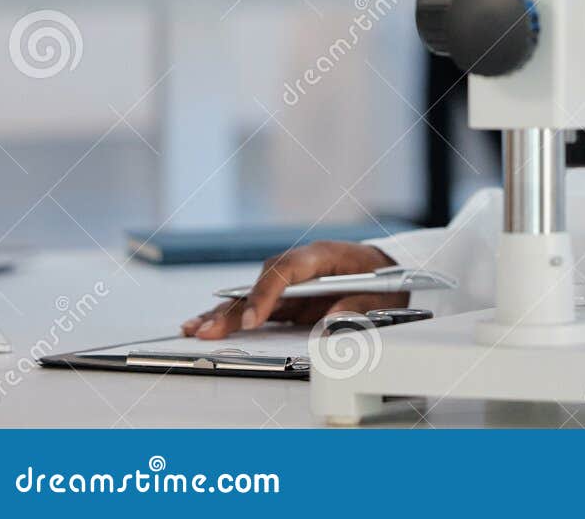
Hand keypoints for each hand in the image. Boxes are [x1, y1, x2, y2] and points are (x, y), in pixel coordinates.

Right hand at [181, 241, 401, 339]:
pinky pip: (256, 303)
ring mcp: (292, 279)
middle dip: (233, 306)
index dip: (266, 294)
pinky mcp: (288, 294)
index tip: (253, 319)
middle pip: (260, 282)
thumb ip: (356, 306)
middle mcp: (300, 263)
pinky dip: (234, 315)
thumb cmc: (383, 278)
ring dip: (224, 311)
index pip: (287, 270)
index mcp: (322, 255)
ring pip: (251, 292)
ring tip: (196, 329)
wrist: (389, 267)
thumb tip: (330, 323)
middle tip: (208, 329)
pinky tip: (209, 325)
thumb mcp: (381, 295)